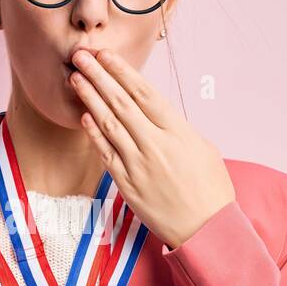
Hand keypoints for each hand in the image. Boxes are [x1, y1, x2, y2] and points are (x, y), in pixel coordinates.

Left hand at [69, 46, 235, 249]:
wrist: (206, 230)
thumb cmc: (211, 189)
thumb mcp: (204, 149)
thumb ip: (178, 128)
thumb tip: (157, 113)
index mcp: (178, 132)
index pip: (144, 93)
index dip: (122, 71)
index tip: (106, 55)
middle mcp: (155, 145)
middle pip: (121, 102)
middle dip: (98, 76)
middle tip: (81, 56)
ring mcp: (138, 165)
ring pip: (108, 124)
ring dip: (90, 98)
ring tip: (76, 78)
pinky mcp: (127, 184)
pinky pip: (105, 153)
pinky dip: (93, 132)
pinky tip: (83, 115)